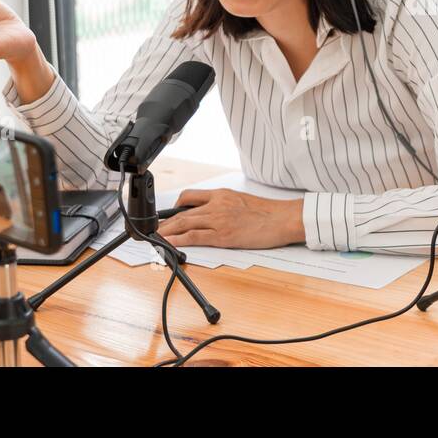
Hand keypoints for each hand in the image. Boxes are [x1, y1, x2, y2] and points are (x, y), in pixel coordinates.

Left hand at [160, 189, 304, 249]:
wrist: (283, 218)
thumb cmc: (269, 212)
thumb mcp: (243, 201)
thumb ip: (226, 205)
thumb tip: (214, 215)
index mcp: (222, 194)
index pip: (190, 196)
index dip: (175, 206)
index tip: (170, 214)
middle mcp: (217, 204)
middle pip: (182, 211)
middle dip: (165, 221)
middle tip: (154, 229)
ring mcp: (218, 220)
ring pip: (184, 223)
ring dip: (166, 231)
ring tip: (155, 237)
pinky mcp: (223, 235)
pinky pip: (194, 237)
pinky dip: (178, 240)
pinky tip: (168, 243)